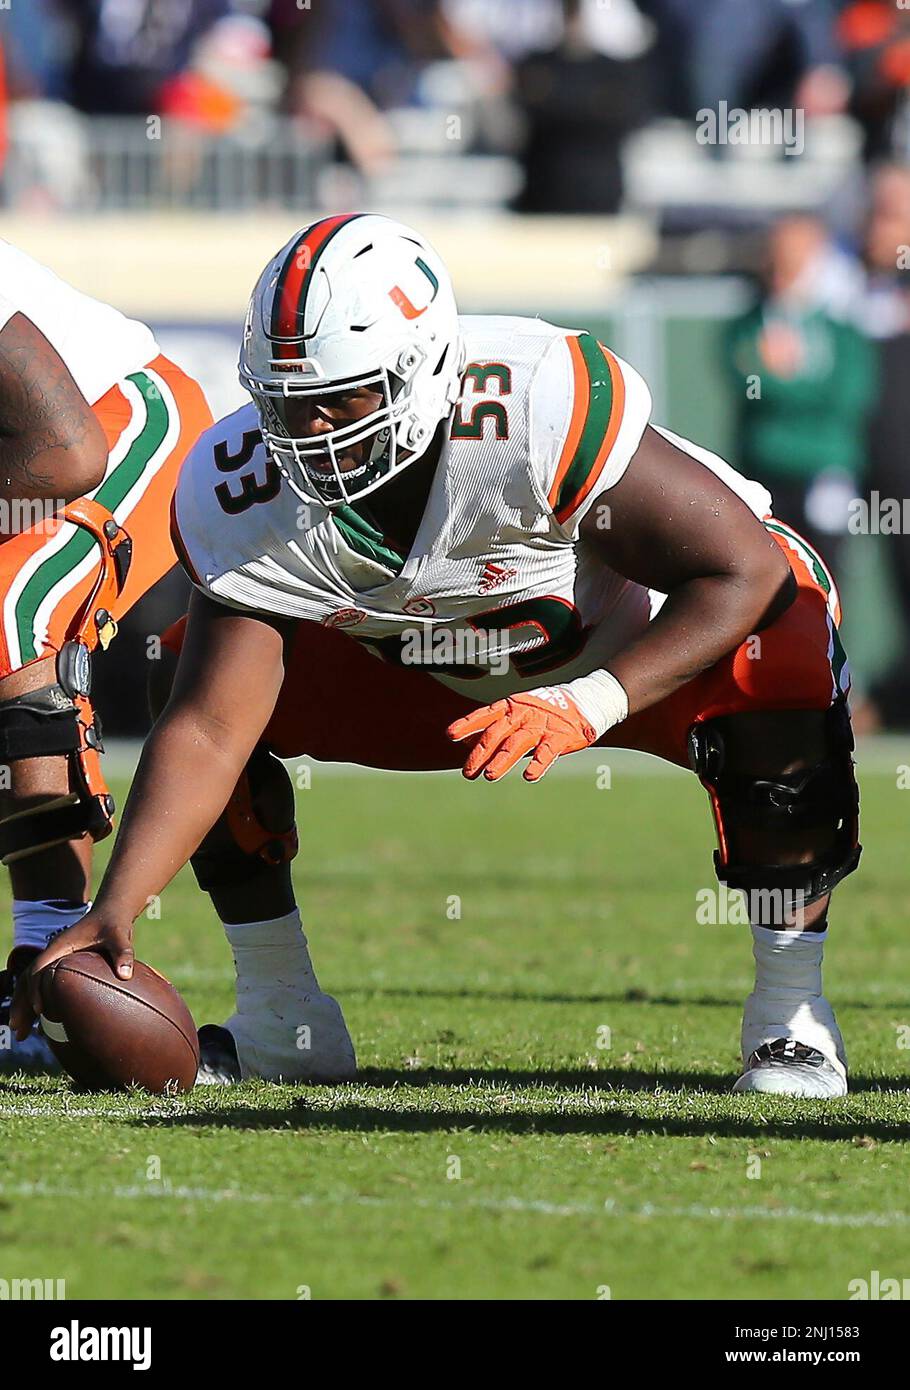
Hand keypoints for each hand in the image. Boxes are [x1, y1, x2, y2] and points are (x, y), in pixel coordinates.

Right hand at [10, 907, 134, 1040]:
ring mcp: (55, 960)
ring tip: (22, 1032)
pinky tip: (39, 1024)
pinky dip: (37, 1002)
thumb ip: (123, 952)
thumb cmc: (114, 924)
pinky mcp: (61, 965)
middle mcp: (53, 953)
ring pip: (31, 984)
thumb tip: (125, 975)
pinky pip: (43, 985)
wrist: (111, 913)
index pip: (40, 967)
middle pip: (28, 979)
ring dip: (24, 1006)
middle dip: (21, 1004)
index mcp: (61, 945)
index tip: (40, 1009)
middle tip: (19, 1030)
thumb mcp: (120, 936)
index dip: (36, 987)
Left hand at [447, 688, 596, 782]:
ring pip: (517, 743)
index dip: (467, 724)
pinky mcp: (559, 737)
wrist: (584, 702)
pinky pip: (546, 752)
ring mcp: (541, 725)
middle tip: (468, 772)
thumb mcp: (517, 712)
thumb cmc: (545, 710)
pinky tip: (528, 776)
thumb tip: (467, 742)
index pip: (484, 715)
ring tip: (489, 776)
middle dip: (480, 754)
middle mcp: (523, 714)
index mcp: (511, 706)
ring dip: (502, 760)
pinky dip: (537, 764)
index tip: (451, 735)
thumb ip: (494, 727)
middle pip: (497, 734)